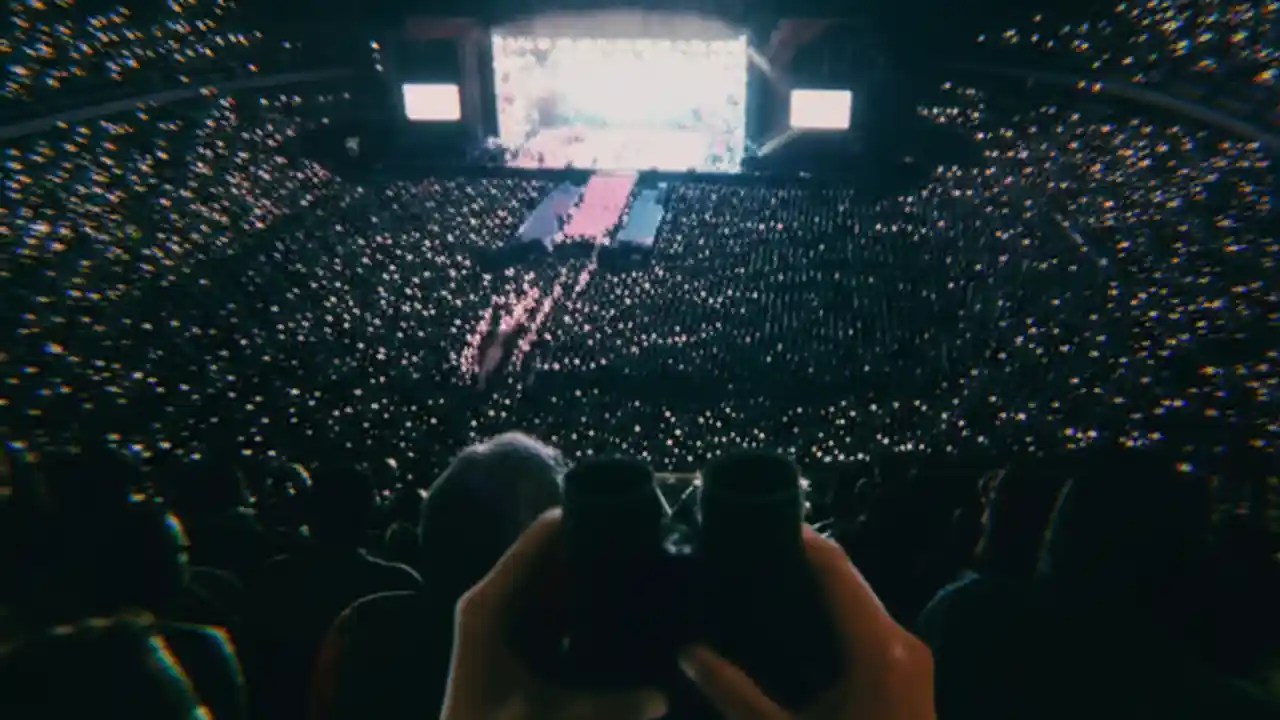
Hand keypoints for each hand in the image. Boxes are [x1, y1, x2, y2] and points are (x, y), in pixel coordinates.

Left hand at [441, 508, 668, 719]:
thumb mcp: (552, 713)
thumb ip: (608, 706)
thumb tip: (664, 697)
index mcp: (491, 602)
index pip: (538, 537)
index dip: (580, 520)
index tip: (629, 517)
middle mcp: (494, 598)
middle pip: (550, 554)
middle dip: (595, 550)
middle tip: (649, 547)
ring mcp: (502, 618)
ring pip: (554, 580)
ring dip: (592, 577)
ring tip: (644, 569)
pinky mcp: (514, 639)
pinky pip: (553, 606)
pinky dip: (582, 604)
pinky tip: (621, 607)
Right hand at [679, 526, 934, 719]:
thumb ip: (735, 695)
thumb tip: (687, 653)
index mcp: (876, 649)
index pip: (834, 568)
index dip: (797, 538)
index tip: (756, 520)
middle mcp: (901, 641)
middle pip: (848, 579)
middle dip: (799, 560)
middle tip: (747, 550)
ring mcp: (913, 655)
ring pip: (859, 601)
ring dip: (816, 586)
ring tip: (763, 577)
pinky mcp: (912, 670)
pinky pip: (868, 624)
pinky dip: (833, 613)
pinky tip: (796, 619)